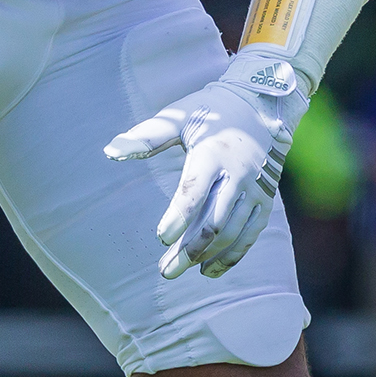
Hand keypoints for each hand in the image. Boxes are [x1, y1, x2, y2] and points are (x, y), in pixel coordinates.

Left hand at [106, 66, 306, 278]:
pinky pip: (250, 234)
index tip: (161, 237)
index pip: (194, 192)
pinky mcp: (265, 200)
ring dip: (206, 256)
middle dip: (189, 249)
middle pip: (214, 222)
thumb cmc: (211, 112)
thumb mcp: (178, 117)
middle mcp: (237, 175)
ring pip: (232, 233)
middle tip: (166, 270)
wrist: (260, 106)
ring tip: (179, 270)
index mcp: (213, 154)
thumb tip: (110, 151)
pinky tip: (209, 270)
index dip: (178, 217)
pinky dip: (232, 256)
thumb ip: (146, 137)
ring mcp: (255, 190)